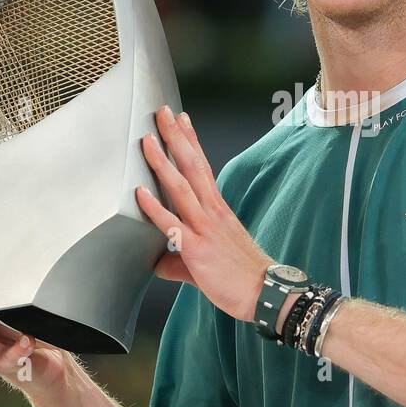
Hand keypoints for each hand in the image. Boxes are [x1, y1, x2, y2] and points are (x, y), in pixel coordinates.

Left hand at [134, 105, 272, 322]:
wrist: (266, 294)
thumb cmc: (243, 278)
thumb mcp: (209, 263)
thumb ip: (179, 260)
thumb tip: (159, 263)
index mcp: (219, 210)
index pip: (203, 168)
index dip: (191, 142)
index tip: (182, 120)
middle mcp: (213, 213)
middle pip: (192, 166)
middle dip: (176, 137)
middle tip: (163, 112)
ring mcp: (205, 228)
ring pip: (181, 187)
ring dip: (163, 161)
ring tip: (148, 139)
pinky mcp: (197, 248)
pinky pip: (172, 224)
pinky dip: (155, 207)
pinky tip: (140, 192)